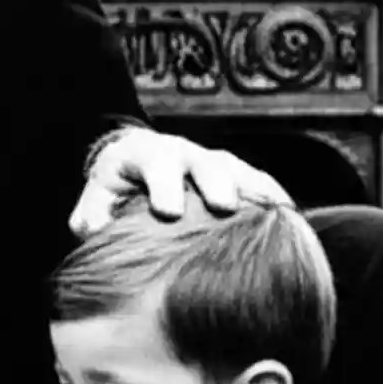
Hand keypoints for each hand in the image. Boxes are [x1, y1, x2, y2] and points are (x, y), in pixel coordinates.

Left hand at [69, 128, 291, 236]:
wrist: (134, 168)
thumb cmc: (115, 190)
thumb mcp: (96, 198)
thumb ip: (92, 214)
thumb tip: (94, 230)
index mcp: (145, 155)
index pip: (155, 164)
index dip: (163, 184)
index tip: (169, 211)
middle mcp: (184, 153)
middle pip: (204, 163)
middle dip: (215, 182)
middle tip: (224, 206)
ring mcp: (213, 162)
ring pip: (237, 169)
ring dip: (254, 188)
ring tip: (273, 212)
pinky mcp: (235, 176)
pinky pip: (259, 181)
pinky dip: (273, 195)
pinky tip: (290, 215)